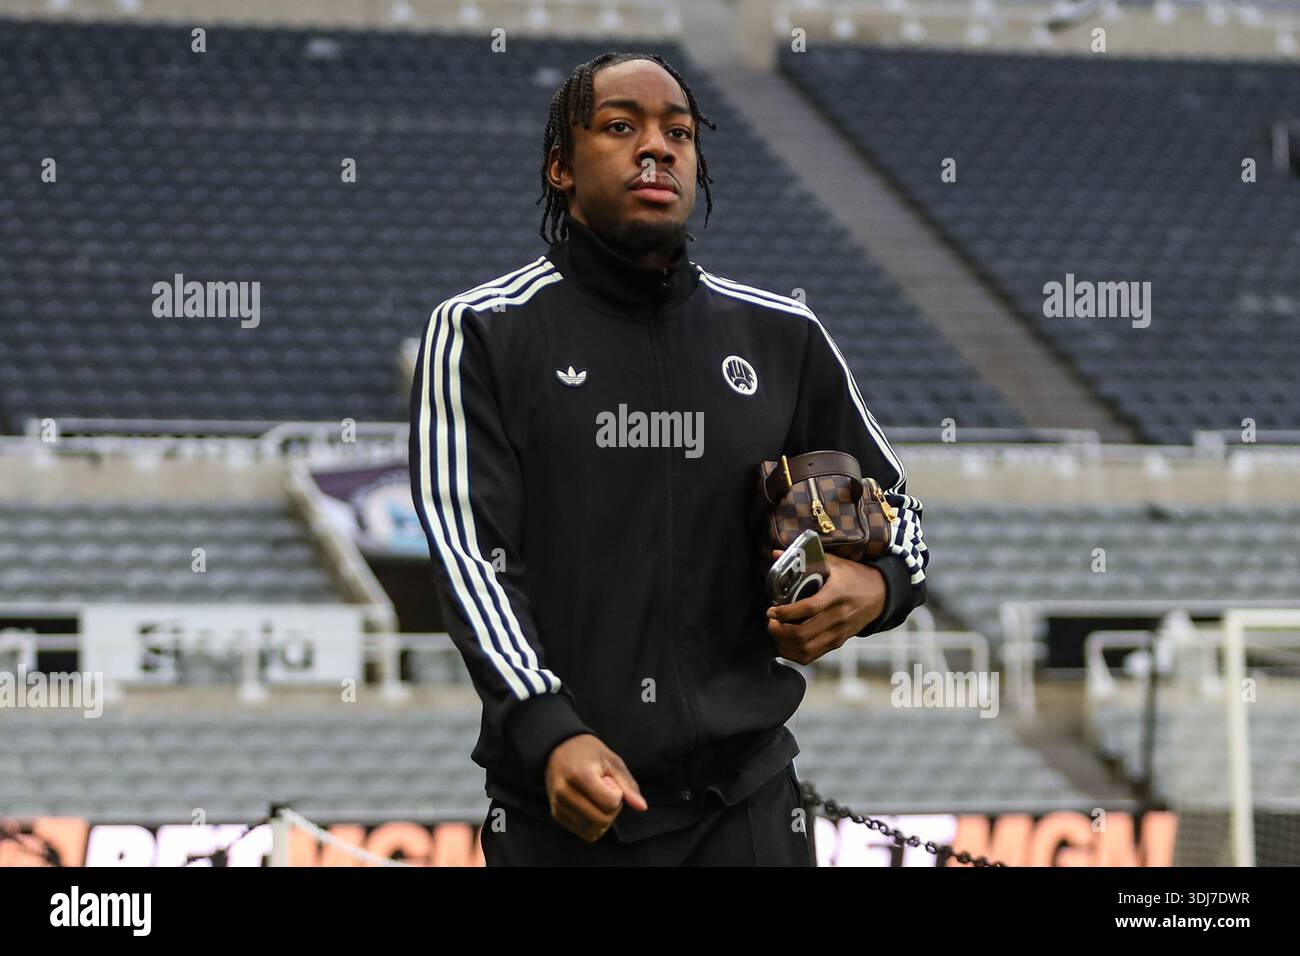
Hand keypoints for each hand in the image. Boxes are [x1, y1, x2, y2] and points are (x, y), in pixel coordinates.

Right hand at [543, 734, 647, 841]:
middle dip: (612, 810)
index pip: (610, 803)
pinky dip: (593, 824)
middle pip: (602, 820)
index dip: (618, 795)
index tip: (610, 781)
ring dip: (603, 819)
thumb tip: (642, 807)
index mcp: (580, 775)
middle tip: (606, 791)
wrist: (558, 748)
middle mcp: (565, 792)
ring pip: (593, 831)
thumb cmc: (589, 753)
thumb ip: (627, 785)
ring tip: (596, 798)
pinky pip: (584, 833)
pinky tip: (590, 806)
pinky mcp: (556, 814)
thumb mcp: (612, 761)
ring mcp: (559, 805)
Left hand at [766, 550, 886, 663]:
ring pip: (807, 648)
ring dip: (785, 644)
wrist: (881, 594)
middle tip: (770, 622)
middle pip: (804, 633)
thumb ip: (805, 558)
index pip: (809, 608)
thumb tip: (775, 553)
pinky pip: (813, 655)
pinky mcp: (839, 642)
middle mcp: (839, 616)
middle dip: (780, 631)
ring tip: (776, 632)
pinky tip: (785, 644)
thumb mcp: (834, 562)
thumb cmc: (854, 576)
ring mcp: (839, 632)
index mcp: (837, 594)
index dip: (786, 612)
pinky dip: (795, 654)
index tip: (771, 610)